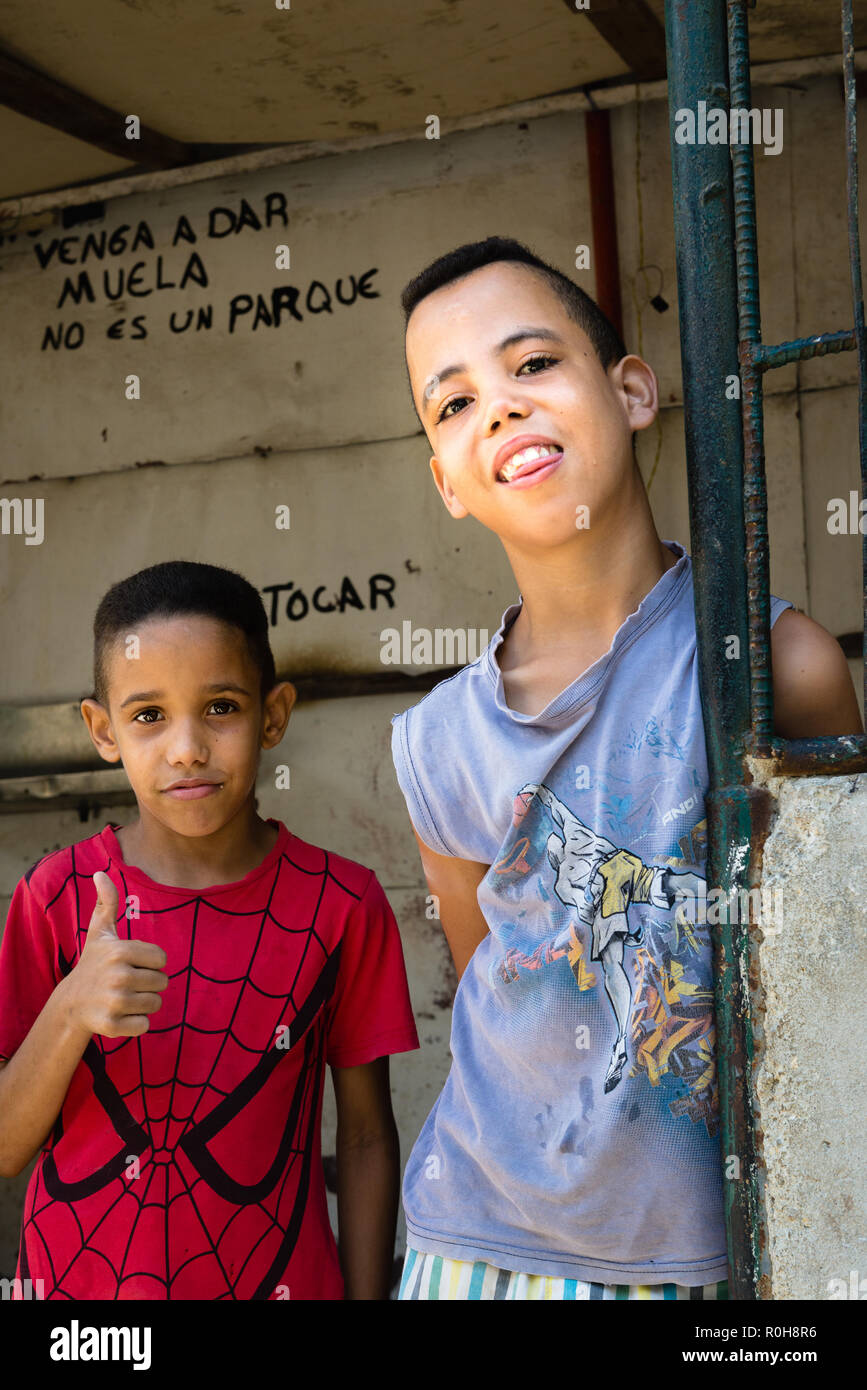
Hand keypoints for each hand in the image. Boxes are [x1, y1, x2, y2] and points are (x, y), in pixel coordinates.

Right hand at [65, 872, 168, 1038]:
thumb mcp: (100, 931)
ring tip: (123, 998)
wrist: (71, 1003)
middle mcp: (118, 976)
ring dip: (144, 1003)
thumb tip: (100, 874)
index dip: (150, 963)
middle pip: (162, 982)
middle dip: (148, 984)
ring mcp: (115, 1002)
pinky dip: (136, 1023)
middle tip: (125, 983)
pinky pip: (145, 1025)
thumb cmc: (93, 963)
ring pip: (156, 1004)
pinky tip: (119, 1015)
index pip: (162, 959)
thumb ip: (107, 902)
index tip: (131, 964)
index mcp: (121, 951)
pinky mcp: (112, 1025)